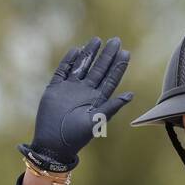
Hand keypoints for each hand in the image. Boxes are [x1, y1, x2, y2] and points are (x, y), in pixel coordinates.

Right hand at [19, 35, 133, 172]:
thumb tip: (131, 95)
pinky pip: (63, 70)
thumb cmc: (76, 137)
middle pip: (98, 69)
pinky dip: (69, 60)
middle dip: (107, 55)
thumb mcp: (96, 122)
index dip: (118, 66)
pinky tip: (76, 50)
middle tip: (116, 40)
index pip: (110, 79)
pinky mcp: (55, 88)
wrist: (53, 144)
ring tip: (97, 40)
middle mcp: (85, 92)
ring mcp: (70, 89)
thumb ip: (112, 107)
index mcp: (97, 100)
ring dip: (89, 54)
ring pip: (82, 66)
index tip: (126, 52)